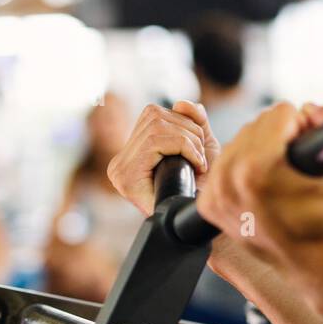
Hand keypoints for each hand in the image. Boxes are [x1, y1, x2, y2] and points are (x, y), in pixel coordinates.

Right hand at [108, 101, 221, 215]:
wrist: (201, 220)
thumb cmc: (203, 187)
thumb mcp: (203, 147)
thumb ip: (195, 121)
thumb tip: (181, 103)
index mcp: (132, 152)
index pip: (154, 115)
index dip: (184, 122)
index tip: (201, 147)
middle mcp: (120, 159)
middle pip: (156, 117)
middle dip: (190, 131)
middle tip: (203, 156)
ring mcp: (119, 168)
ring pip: (158, 126)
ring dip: (189, 140)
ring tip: (200, 162)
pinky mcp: (126, 174)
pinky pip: (157, 140)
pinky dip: (185, 147)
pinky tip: (197, 165)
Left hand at [196, 102, 322, 269]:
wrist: (316, 264)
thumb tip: (316, 110)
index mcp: (259, 168)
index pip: (280, 113)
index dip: (303, 125)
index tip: (309, 146)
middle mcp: (230, 179)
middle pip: (257, 123)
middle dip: (281, 134)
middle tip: (297, 160)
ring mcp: (216, 193)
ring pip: (239, 140)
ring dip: (261, 147)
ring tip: (281, 172)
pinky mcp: (210, 204)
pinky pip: (225, 163)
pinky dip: (243, 166)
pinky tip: (262, 183)